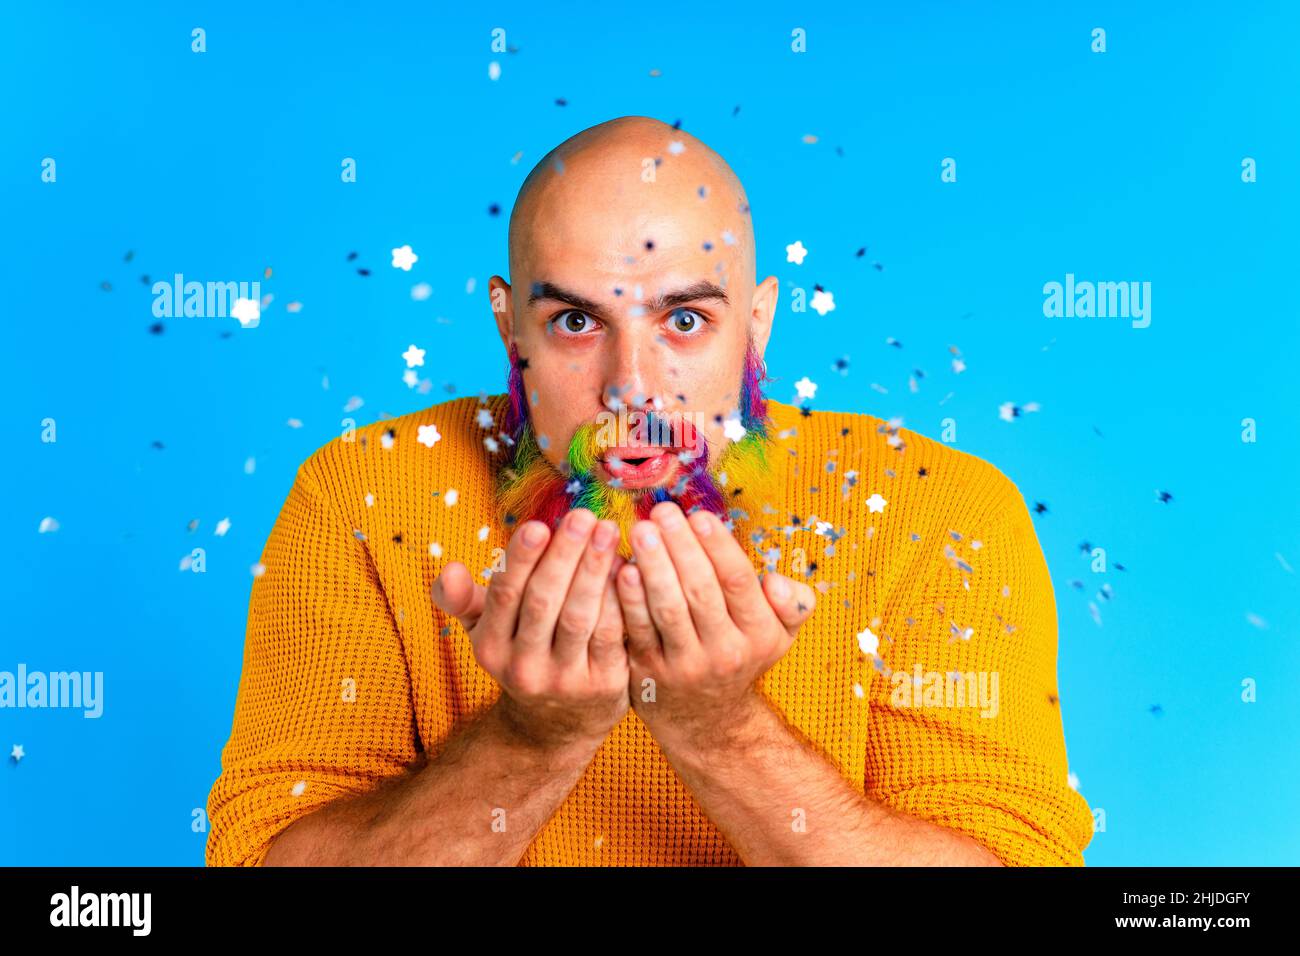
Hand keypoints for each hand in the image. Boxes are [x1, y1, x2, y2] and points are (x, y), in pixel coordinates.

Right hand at [432, 508, 629, 751]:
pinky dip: (618, 599)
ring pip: (579, 617)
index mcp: (491, 647)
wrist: (554, 726)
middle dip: (564, 555)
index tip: (540, 524)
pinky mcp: (603, 687)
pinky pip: (610, 635)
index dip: (523, 559)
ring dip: (594, 570)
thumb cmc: (522, 655)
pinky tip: (627, 567)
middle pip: (543, 602)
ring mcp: (564, 680)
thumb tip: (448, 571)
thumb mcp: (486, 633)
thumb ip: (463, 599)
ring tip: (608, 531)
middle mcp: (523, 667)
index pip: (505, 594)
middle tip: (584, 517)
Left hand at [615, 501, 815, 744]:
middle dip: (680, 546)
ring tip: (640, 530)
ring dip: (653, 565)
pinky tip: (621, 569)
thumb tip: (774, 580)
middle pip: (700, 591)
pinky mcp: (649, 673)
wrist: (707, 719)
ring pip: (668, 609)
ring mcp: (685, 666)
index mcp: (760, 634)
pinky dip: (629, 599)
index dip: (717, 546)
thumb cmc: (741, 653)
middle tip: (662, 512)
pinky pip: (639, 630)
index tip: (698, 515)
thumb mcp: (780, 634)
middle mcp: (725, 652)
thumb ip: (793, 602)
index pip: (738, 581)